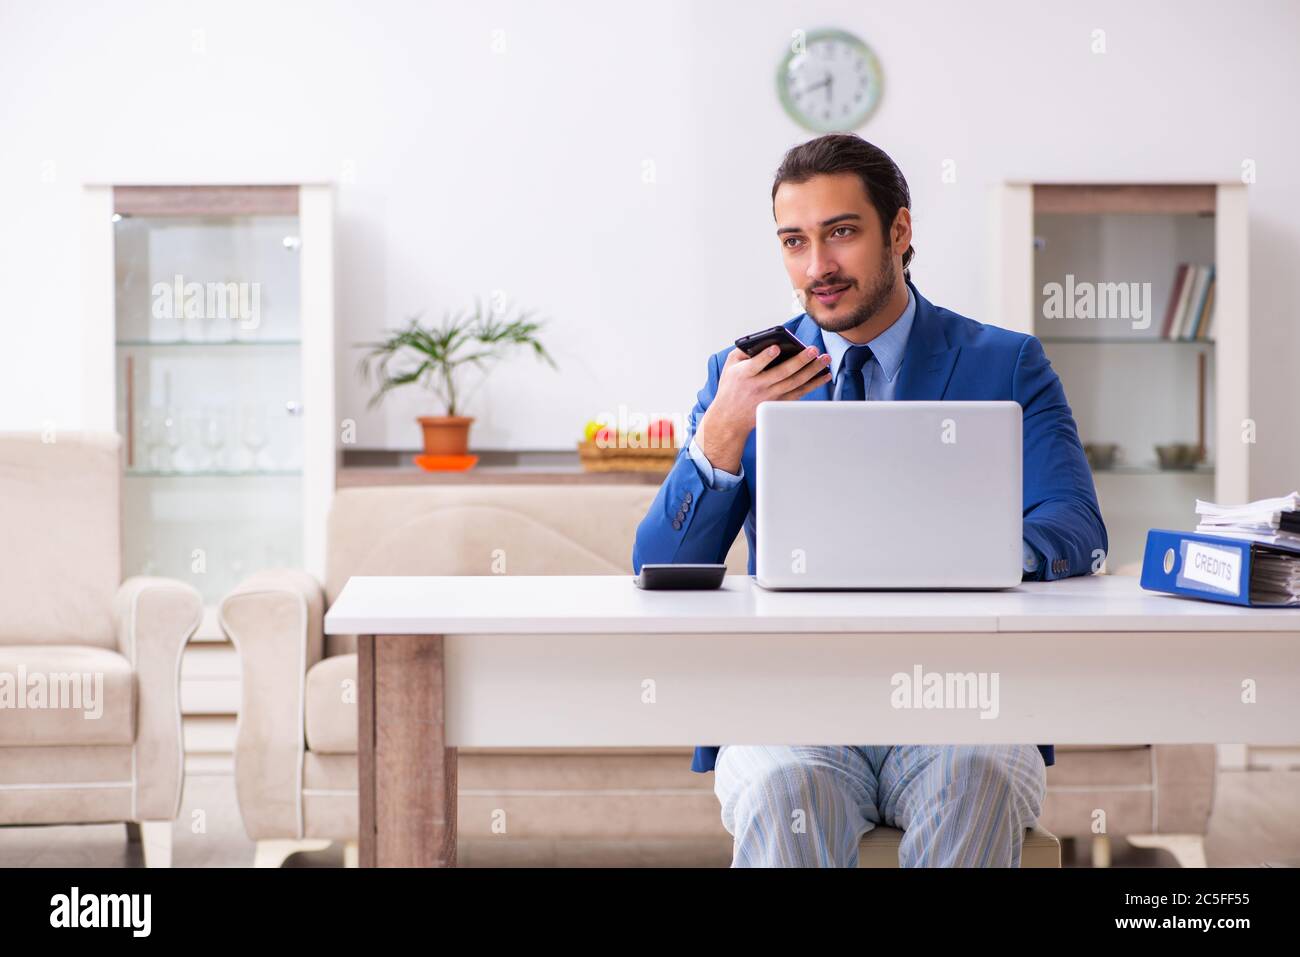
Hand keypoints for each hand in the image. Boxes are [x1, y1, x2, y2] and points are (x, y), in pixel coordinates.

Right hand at [695, 345, 830, 472]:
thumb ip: (743, 351)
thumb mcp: (730, 366)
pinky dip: (814, 384)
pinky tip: (824, 375)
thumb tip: (765, 340)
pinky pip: (800, 393)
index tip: (776, 347)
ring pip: (795, 383)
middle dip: (799, 361)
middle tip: (813, 350)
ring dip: (812, 370)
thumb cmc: (731, 387)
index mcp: (744, 375)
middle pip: (782, 373)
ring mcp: (771, 396)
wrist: (730, 418)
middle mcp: (759, 386)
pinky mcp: (779, 403)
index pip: (756, 365)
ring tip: (825, 358)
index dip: (766, 357)